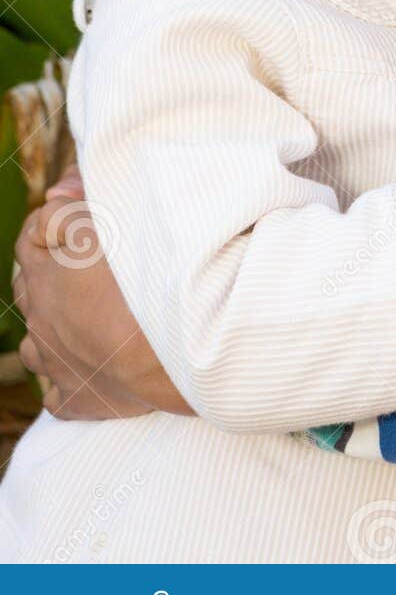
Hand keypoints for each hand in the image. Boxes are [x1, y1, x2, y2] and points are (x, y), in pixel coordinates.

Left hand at [13, 174, 194, 419]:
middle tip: (86, 264)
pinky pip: (56, 393)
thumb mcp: (101, 226)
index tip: (74, 217)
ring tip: (83, 318)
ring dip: (51, 329)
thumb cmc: (136, 282)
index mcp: (44, 275)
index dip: (50, 224)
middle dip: (49, 275)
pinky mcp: (75, 399)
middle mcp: (40, 321)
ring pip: (35, 345)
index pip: (30, 239)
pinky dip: (67, 378)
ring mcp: (55, 364)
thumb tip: (53, 196)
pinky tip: (88, 367)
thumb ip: (67, 208)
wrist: (166, 351)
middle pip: (30, 291)